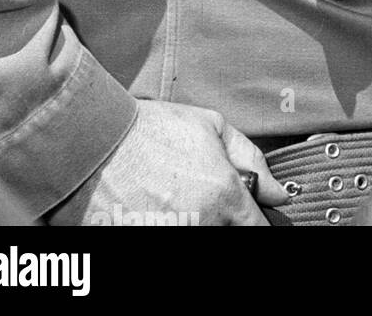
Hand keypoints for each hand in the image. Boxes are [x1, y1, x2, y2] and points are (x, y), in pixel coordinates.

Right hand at [48, 99, 288, 225]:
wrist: (93, 145)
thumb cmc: (150, 132)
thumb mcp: (212, 127)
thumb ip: (252, 160)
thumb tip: (278, 192)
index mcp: (225, 198)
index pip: (258, 230)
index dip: (258, 221)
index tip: (252, 214)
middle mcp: (202, 227)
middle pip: (229, 235)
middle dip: (225, 219)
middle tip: (207, 197)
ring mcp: (171, 239)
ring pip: (200, 236)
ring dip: (196, 221)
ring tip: (177, 198)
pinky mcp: (142, 244)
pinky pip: (167, 238)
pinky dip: (166, 224)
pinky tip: (155, 209)